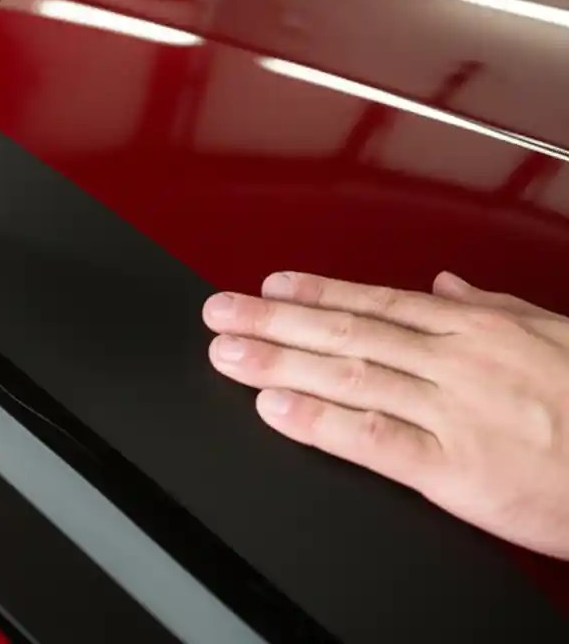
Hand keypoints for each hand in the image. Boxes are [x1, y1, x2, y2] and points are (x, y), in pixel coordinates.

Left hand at [203, 271, 568, 559]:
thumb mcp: (554, 337)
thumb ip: (491, 309)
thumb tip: (444, 286)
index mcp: (479, 331)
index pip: (380, 303)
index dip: (317, 293)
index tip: (269, 285)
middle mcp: (457, 363)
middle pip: (349, 333)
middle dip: (276, 321)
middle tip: (220, 314)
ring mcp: (452, 413)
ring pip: (349, 376)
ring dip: (280, 362)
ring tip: (229, 353)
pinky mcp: (454, 469)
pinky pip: (374, 439)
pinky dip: (321, 421)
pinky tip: (277, 408)